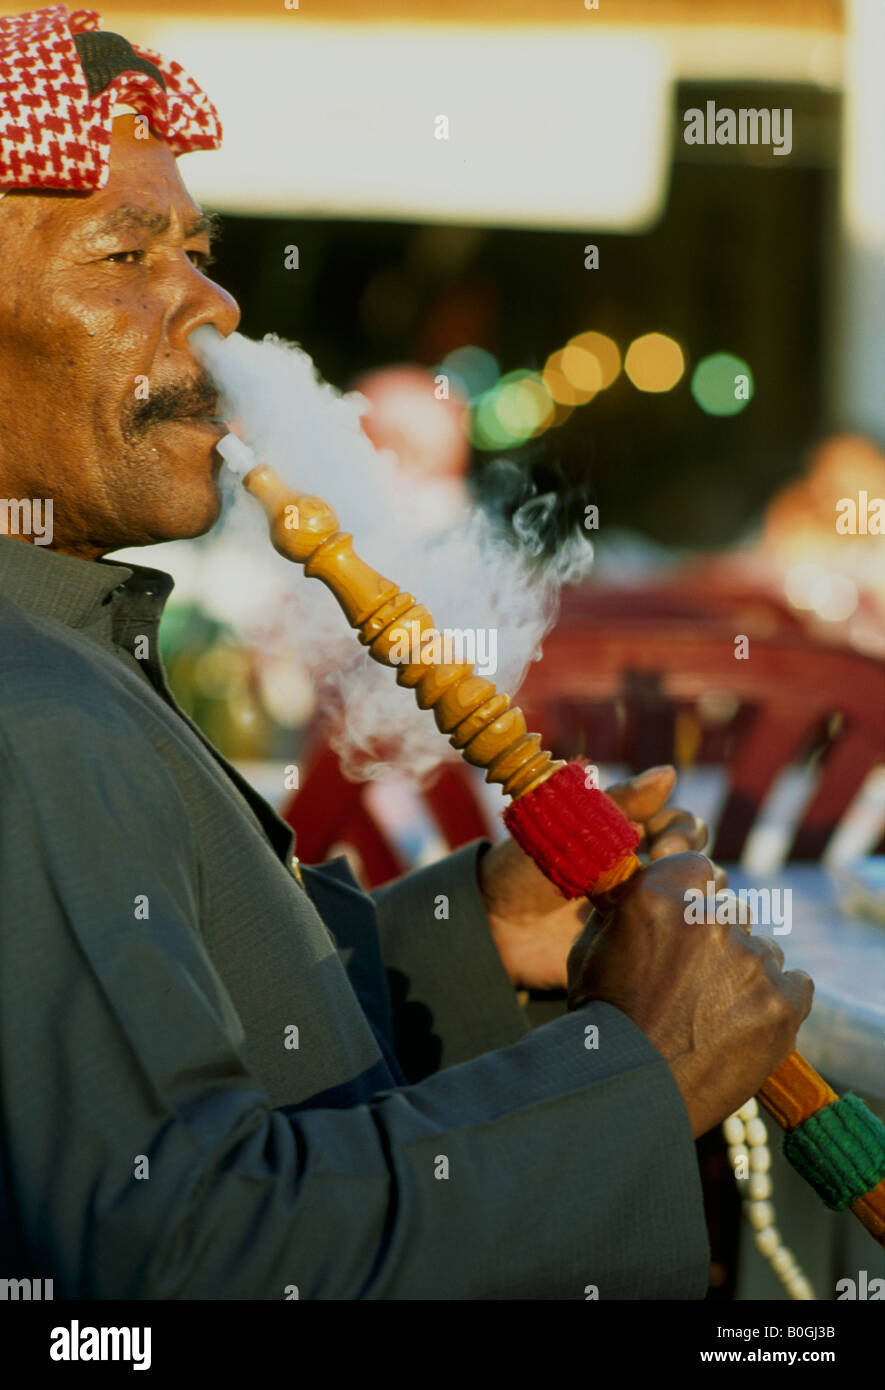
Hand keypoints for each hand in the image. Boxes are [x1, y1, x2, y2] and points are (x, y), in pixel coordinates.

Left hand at [480, 764, 720, 990]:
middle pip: (693, 858)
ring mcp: (640, 907)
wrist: (492, 929)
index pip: (677, 821)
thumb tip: (670, 773)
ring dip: (695, 898)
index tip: (663, 847)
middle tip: (667, 875)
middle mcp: (639, 868)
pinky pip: (675, 936)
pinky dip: (684, 932)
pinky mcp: (636, 944)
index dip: (681, 830)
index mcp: (623, 833)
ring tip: (670, 909)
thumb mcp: (567, 828)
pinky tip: (670, 937)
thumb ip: (618, 803)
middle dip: (692, 863)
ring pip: (692, 897)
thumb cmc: (521, 869)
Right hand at [566, 852, 812, 1136]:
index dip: (692, 897)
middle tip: (692, 980)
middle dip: (718, 937)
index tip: (683, 923)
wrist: (628, 1092)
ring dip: (745, 972)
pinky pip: (794, 984)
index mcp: (663, 892)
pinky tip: (743, 1025)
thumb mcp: (593, 947)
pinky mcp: (783, 1001)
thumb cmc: (601, 1020)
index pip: (701, 869)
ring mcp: (752, 959)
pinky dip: (775, 1001)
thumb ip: (626, 908)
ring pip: (763, 950)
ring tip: (712, 1014)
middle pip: (733, 910)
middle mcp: (711, 916)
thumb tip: (641, 883)